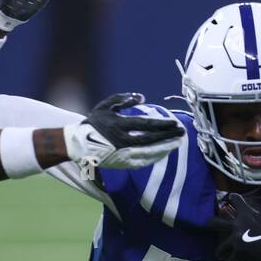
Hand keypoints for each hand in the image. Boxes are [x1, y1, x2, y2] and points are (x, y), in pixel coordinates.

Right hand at [64, 93, 184, 169]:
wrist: (79, 144)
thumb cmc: (94, 122)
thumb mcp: (106, 105)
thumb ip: (124, 99)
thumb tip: (142, 97)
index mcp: (119, 125)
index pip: (146, 125)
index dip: (162, 125)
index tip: (175, 124)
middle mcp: (123, 141)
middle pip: (151, 139)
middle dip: (168, 136)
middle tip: (182, 133)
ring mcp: (123, 153)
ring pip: (149, 152)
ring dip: (165, 148)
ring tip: (177, 143)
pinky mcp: (123, 163)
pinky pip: (143, 161)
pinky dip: (155, 157)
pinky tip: (164, 153)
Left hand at [208, 192, 260, 260]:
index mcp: (246, 213)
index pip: (234, 199)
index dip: (233, 198)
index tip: (231, 198)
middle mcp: (237, 225)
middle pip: (215, 223)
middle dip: (212, 224)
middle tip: (210, 226)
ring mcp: (236, 240)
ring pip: (219, 248)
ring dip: (220, 251)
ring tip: (221, 254)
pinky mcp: (239, 253)